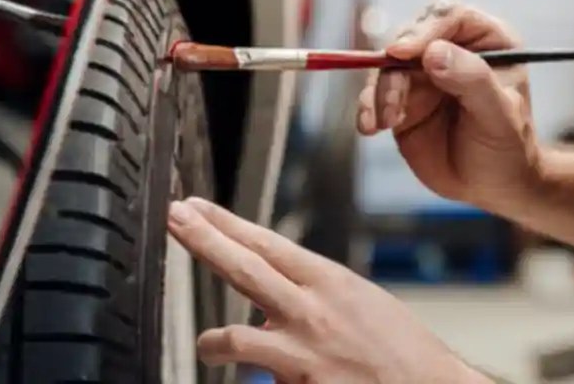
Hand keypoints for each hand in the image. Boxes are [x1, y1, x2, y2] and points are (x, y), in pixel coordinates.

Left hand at [167, 197, 489, 383]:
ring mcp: (303, 357)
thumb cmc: (401, 350)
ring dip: (213, 343)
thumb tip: (269, 286)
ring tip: (208, 346)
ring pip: (235, 339)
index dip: (224, 223)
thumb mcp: (359, 300)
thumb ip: (311, 291)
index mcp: (329, 283)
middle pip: (243, 269)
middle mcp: (312, 314)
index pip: (266, 244)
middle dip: (202, 241)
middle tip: (172, 219)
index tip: (192, 207)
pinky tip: (286, 383)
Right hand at [357, 1, 537, 207]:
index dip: (424, 29)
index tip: (403, 52)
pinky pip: (374, 95)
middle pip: (409, 37)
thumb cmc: (508, 147)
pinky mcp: (399, 100)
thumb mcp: (499, 115)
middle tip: (393, 96)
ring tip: (386, 122)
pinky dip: (367, 108)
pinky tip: (369, 127)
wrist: (493, 186)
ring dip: (380, 92)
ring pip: (386, 67)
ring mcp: (421, 75)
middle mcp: (449, 50)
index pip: (449, 17)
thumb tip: (433, 52)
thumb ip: (472, 80)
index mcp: (484, 40)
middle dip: (394, 64)